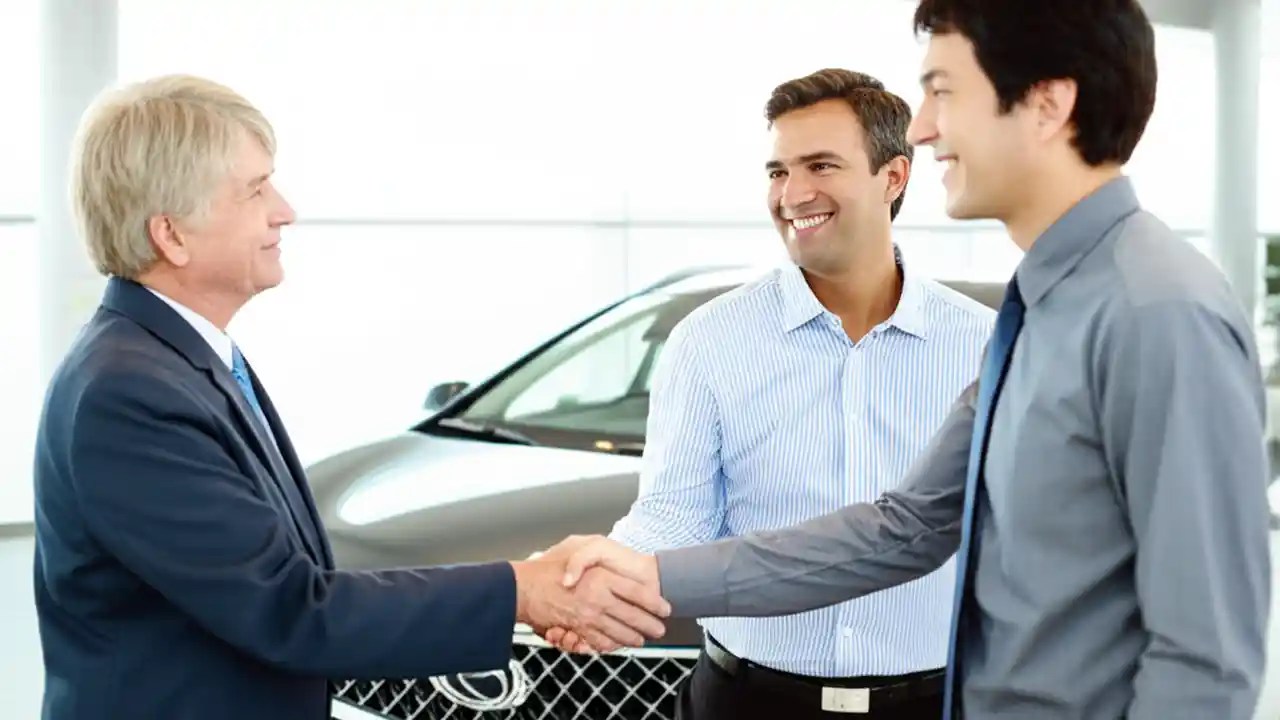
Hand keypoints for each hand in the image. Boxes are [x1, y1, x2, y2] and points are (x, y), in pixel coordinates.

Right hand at [510, 541, 668, 652]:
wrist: (523, 586)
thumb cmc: (550, 564)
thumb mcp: (579, 546)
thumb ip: (599, 555)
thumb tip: (615, 572)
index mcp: (602, 577)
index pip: (637, 593)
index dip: (655, 603)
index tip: (665, 608)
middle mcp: (598, 598)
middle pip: (633, 616)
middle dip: (650, 625)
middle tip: (660, 629)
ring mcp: (588, 616)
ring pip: (619, 632)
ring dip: (633, 638)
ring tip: (642, 639)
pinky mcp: (577, 629)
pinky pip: (599, 641)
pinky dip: (610, 645)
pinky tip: (617, 645)